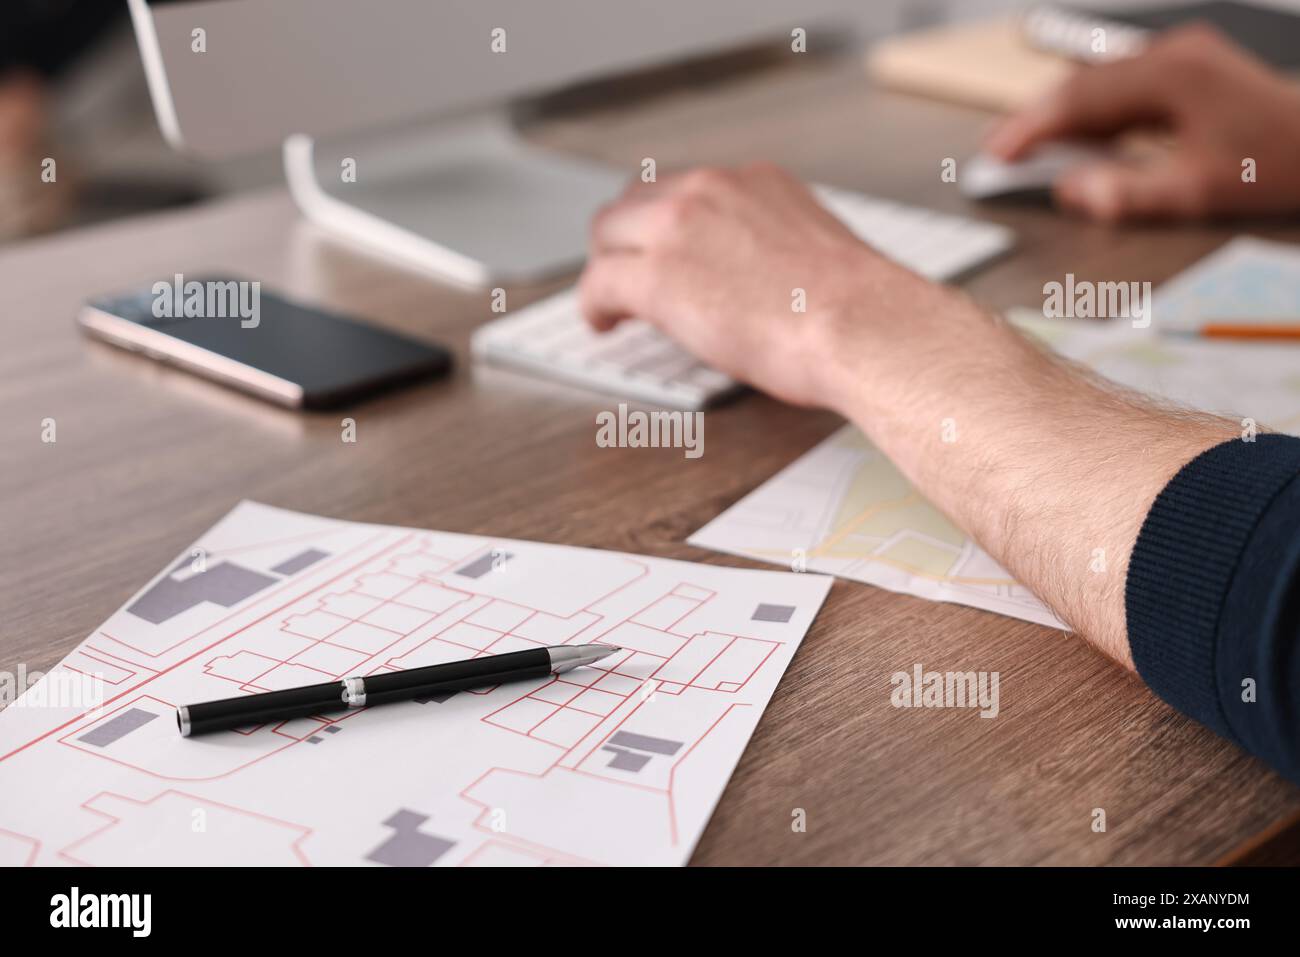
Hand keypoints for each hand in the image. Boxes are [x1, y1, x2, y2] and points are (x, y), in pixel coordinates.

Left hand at [578, 163, 969, 409]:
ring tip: (610, 301)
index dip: (662, 223)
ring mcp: (677, 229)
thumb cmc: (856, 307)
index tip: (662, 248)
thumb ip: (774, 246)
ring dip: (605, 265)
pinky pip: (599, 283)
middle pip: (634, 202)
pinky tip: (603, 324)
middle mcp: (709, 190)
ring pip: (607, 234)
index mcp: (752, 182)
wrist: (861, 324)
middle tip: (624, 273)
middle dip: (625, 239)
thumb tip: (759, 278)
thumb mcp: (815, 247)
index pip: (683, 189)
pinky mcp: (656, 277)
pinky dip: (594, 306)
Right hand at [985, 25, 1299, 220]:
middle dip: (1036, 118)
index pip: (1082, 97)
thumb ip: (1128, 196)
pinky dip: (1093, 116)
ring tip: (1024, 148)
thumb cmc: (1274, 169)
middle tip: (995, 151)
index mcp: (1174, 75)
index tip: (996, 153)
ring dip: (1061, 116)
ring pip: (1100, 84)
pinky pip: (1123, 89)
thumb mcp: (1197, 194)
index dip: (1031, 126)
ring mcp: (1181, 57)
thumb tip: (1072, 193)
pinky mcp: (1186, 70)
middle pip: (1084, 84)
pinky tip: (1077, 142)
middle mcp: (1174, 54)